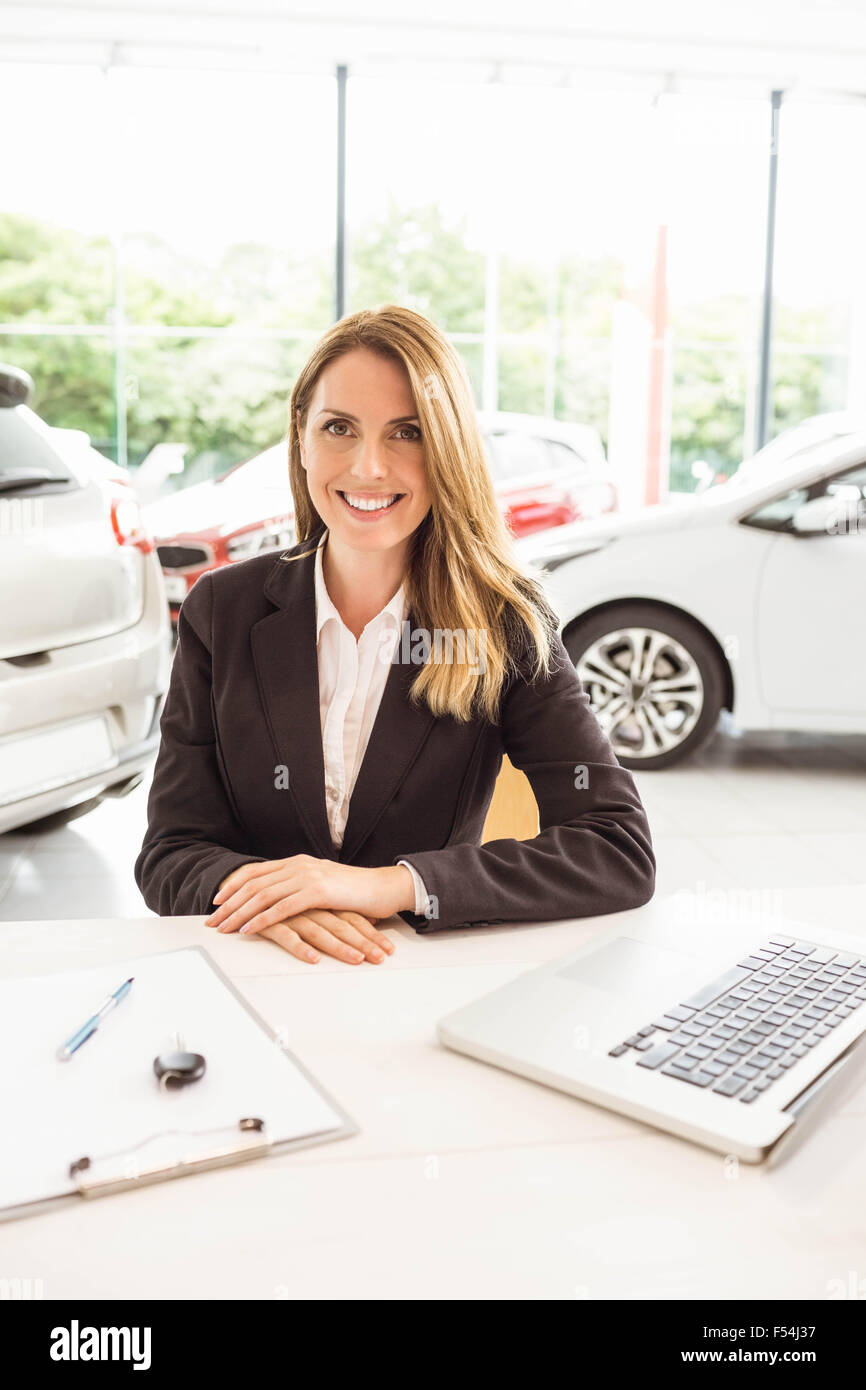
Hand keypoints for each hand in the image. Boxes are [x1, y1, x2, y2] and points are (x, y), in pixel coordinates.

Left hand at [204, 855, 415, 937]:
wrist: (382, 888)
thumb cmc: (353, 893)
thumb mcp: (321, 886)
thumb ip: (299, 888)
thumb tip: (278, 902)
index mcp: (297, 863)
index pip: (256, 871)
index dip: (233, 885)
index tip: (217, 901)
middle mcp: (298, 865)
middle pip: (253, 883)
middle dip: (229, 903)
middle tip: (212, 920)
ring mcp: (308, 876)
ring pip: (263, 894)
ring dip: (240, 913)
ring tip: (225, 928)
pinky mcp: (318, 891)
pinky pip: (282, 907)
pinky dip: (262, 919)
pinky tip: (249, 929)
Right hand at [251, 909, 395, 965]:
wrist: (244, 883)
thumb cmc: (281, 899)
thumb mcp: (310, 904)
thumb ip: (332, 914)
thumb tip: (364, 925)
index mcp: (321, 898)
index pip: (351, 917)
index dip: (370, 934)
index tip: (388, 950)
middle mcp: (310, 903)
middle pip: (341, 924)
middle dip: (364, 942)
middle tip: (381, 958)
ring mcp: (292, 911)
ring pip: (320, 930)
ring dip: (340, 947)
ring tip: (357, 960)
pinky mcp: (272, 920)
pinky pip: (288, 934)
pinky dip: (301, 947)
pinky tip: (314, 959)